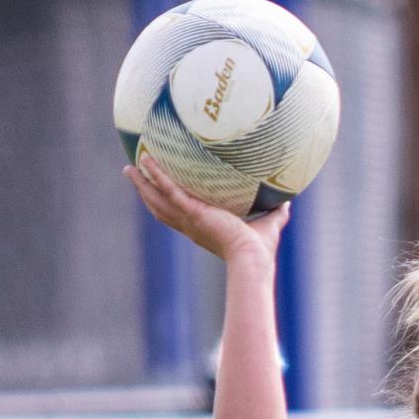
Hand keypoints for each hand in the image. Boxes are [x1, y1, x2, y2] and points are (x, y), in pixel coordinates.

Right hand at [123, 154, 288, 262]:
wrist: (252, 259)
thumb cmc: (260, 250)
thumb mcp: (269, 224)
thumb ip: (277, 212)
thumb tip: (288, 201)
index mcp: (202, 228)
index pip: (179, 214)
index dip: (168, 203)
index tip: (161, 192)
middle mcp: (190, 225)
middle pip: (159, 206)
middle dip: (145, 192)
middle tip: (133, 175)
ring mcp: (187, 219)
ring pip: (156, 199)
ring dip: (141, 183)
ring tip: (129, 167)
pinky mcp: (191, 212)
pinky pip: (168, 190)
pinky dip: (156, 175)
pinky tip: (146, 160)